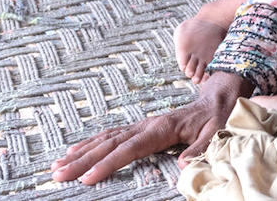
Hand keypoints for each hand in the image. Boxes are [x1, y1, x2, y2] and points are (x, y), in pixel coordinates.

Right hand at [51, 71, 251, 183]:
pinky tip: (74, 151)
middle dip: (83, 161)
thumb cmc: (217, 116)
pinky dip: (90, 143)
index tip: (88, 179)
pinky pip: (111, 136)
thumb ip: (201, 148)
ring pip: (106, 139)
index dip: (109, 163)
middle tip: (58, 175)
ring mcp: (141, 125)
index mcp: (162, 128)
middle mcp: (147, 125)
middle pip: (110, 144)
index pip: (130, 148)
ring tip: (57, 167)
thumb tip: (184, 164)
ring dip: (81, 153)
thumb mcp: (217, 131)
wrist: (219, 97)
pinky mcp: (140, 127)